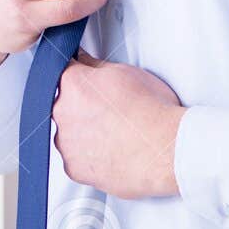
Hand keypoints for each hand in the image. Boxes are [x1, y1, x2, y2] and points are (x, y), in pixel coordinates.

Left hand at [52, 50, 184, 199]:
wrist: (166, 150)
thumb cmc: (152, 110)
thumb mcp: (125, 72)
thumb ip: (94, 65)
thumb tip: (81, 59)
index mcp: (72, 83)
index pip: (63, 70)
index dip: (79, 75)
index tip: (89, 82)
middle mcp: (61, 112)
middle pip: (64, 103)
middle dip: (81, 104)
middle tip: (109, 110)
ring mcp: (65, 143)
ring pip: (69, 132)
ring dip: (83, 131)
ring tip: (114, 133)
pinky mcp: (73, 168)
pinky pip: (76, 157)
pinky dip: (89, 155)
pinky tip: (111, 150)